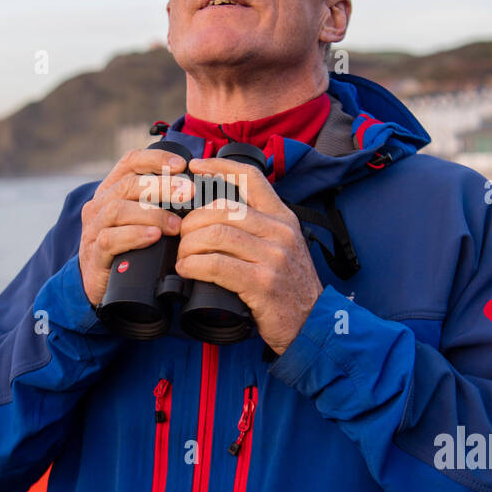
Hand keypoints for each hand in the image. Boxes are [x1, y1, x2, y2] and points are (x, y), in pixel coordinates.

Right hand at [78, 149, 192, 306]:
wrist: (103, 284)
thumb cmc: (130, 247)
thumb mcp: (142, 220)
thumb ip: (160, 203)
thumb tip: (197, 192)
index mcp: (112, 190)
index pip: (130, 162)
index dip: (156, 159)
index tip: (182, 164)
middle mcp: (99, 205)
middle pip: (128, 185)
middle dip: (162, 186)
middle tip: (189, 192)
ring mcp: (93, 229)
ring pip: (118, 210)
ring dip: (152, 214)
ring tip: (176, 225)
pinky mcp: (94, 254)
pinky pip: (110, 239)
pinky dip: (134, 236)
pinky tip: (154, 237)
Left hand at [174, 157, 322, 355]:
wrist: (311, 324)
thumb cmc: (288, 287)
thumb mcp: (282, 247)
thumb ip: (258, 228)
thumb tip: (215, 215)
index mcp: (283, 217)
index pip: (251, 177)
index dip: (219, 166)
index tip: (195, 166)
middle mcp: (280, 231)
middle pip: (223, 208)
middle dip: (192, 222)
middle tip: (180, 238)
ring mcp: (273, 256)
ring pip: (217, 235)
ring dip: (189, 246)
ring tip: (182, 257)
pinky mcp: (263, 282)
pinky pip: (217, 265)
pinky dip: (193, 266)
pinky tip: (186, 270)